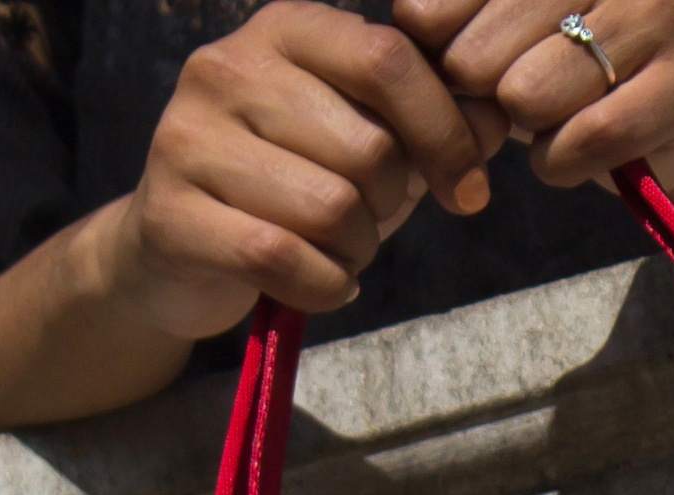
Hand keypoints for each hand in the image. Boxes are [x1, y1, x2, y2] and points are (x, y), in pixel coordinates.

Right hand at [102, 0, 509, 334]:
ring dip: (356, 252)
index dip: (445, 132)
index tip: (468, 189)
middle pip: (367, 147)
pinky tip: (319, 283)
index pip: (388, 60)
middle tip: (366, 225)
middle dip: (389, 206)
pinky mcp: (173, 214)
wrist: (175, 248)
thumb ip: (431, 125)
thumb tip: (500, 117)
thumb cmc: (287, 188)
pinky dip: (322, 286)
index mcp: (284, 30)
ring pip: (330, 208)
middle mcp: (227, 67)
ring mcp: (189, 137)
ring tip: (336, 252)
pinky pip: (282, 258)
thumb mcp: (367, 143)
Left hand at [392, 0, 673, 195]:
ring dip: (526, 131)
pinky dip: (562, 164)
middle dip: (482, 94)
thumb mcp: (490, 18)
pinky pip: (586, 139)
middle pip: (478, 54)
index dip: (435, 47)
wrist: (665, 106)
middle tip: (510, 94)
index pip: (437, 7)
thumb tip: (404, 26)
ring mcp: (658, 13)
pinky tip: (567, 153)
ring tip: (549, 117)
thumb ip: (440, 16)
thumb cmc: (557, 56)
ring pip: (531, 97)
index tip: (457, 59)